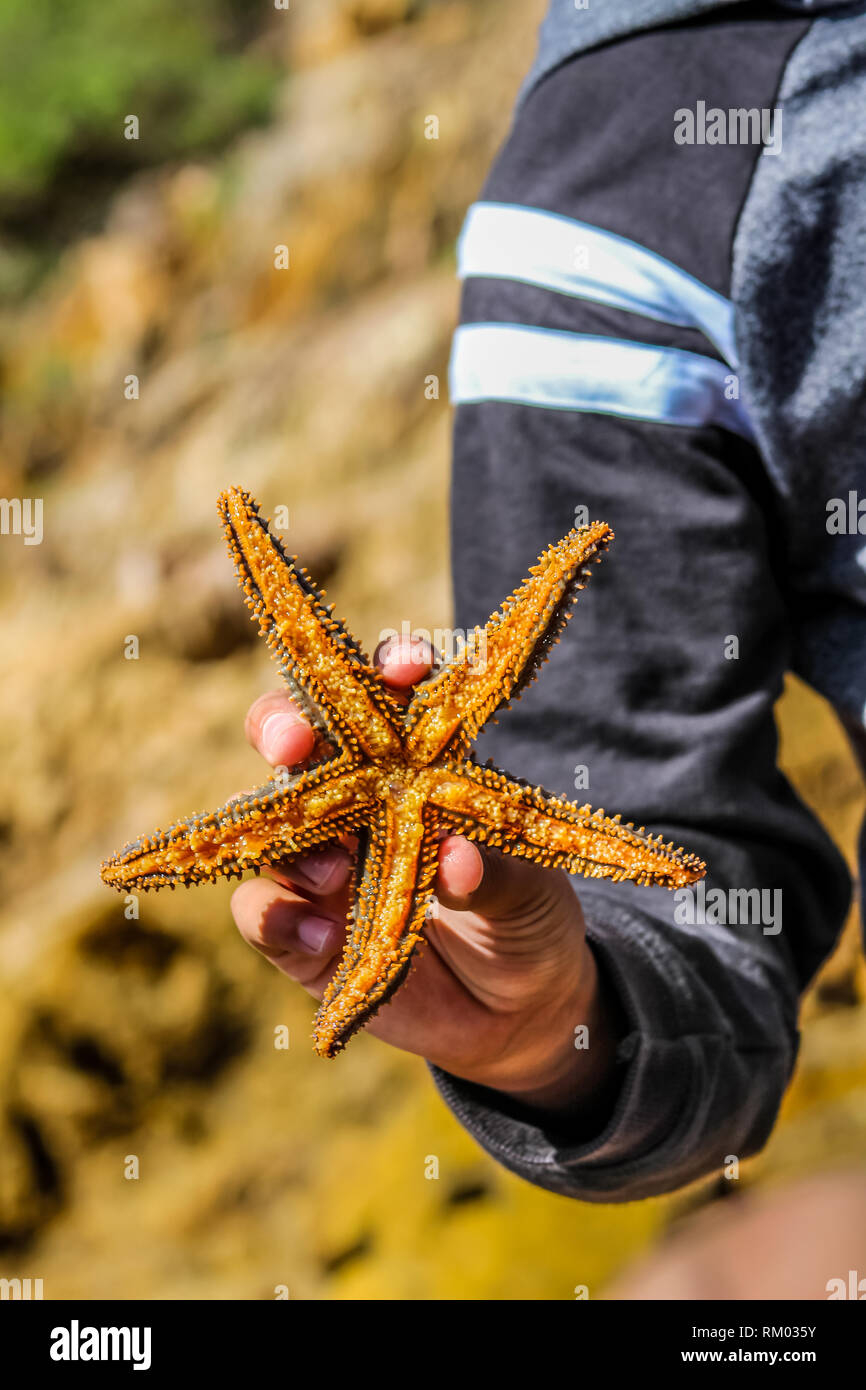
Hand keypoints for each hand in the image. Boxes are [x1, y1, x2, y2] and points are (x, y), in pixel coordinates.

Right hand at [230, 638, 625, 1122]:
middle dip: (282, 724)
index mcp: (419, 769)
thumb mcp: (533, 898)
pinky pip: (261, 912)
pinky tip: (320, 938)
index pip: (391, 700)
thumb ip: (499, 876)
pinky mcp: (302, 933)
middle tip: (293, 741)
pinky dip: (277, 918)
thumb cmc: (529, 924)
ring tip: (332, 873)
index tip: (405, 667)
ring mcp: (323, 865)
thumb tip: (456, 858)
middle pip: (298, 741)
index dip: (389, 669)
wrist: (516, 1015)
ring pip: (268, 824)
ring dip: (289, 840)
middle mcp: (358, 803)